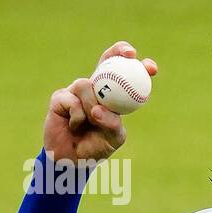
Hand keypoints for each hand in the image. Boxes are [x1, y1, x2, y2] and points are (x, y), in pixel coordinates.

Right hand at [43, 41, 157, 162]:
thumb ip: (113, 124)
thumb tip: (100, 109)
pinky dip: (77, 116)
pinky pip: (71, 100)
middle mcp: (96, 89)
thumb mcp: (113, 138)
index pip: (127, 76)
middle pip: (107, 62)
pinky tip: (75, 126)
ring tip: (91, 122)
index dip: (140, 67)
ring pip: (86, 85)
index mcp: (115, 97)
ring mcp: (77, 91)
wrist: (73, 161)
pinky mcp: (60, 97)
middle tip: (129, 54)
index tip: (151, 68)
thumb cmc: (97, 147)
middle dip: (118, 51)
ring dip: (91, 105)